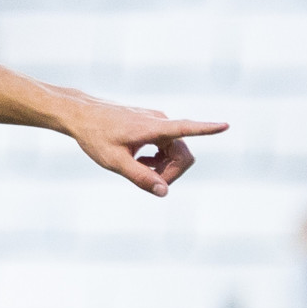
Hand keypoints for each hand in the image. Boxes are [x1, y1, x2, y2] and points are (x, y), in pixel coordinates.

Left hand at [61, 100, 226, 196]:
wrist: (81, 115)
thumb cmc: (95, 137)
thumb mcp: (115, 162)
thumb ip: (140, 177)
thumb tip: (164, 192)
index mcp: (153, 127)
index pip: (185, 128)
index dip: (206, 129)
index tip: (225, 125)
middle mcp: (160, 121)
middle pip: (183, 155)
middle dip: (171, 173)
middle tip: (149, 183)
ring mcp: (158, 121)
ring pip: (175, 152)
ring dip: (163, 166)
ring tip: (139, 169)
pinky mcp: (154, 123)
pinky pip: (167, 146)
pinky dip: (158, 158)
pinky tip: (140, 161)